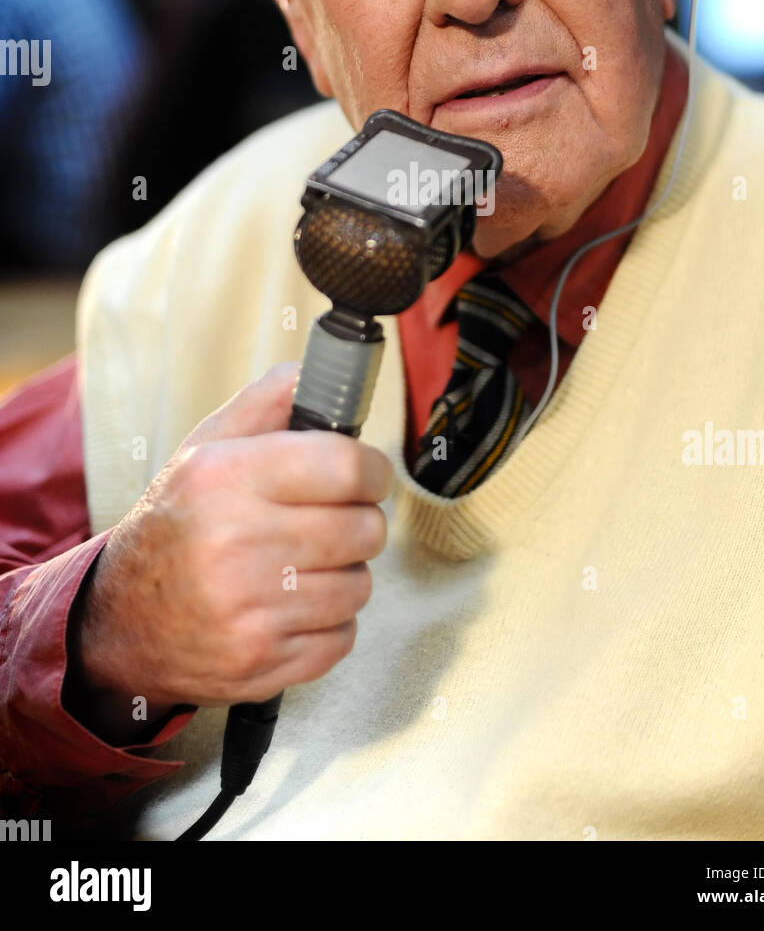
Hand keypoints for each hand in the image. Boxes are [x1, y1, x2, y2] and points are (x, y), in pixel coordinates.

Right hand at [73, 363, 393, 723]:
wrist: (119, 620)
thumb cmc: (178, 523)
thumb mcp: (207, 446)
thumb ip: (269, 401)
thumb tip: (322, 371)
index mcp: (227, 478)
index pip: (346, 467)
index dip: (371, 469)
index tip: (365, 475)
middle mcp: (236, 545)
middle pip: (364, 529)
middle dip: (358, 521)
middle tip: (329, 521)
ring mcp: (249, 613)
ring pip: (359, 586)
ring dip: (343, 574)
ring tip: (304, 565)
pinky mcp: (260, 666)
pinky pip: (343, 638)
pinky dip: (328, 623)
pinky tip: (293, 606)